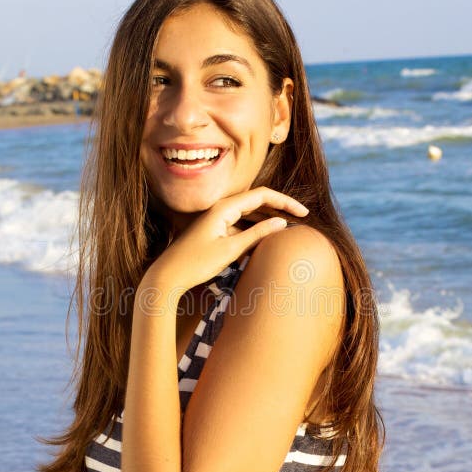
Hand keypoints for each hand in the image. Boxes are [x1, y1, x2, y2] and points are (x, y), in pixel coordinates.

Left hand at [145, 187, 308, 293]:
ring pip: (249, 213)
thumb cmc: (196, 263)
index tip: (304, 213)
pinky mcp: (214, 230)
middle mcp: (221, 208)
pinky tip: (265, 238)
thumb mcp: (231, 250)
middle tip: (302, 218)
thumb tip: (282, 223)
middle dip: (280, 208)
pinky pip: (240, 224)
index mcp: (225, 207)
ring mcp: (217, 218)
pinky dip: (255, 228)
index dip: (286, 202)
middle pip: (257, 201)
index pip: (263, 195)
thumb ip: (257, 234)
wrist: (167, 275)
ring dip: (268, 217)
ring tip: (289, 226)